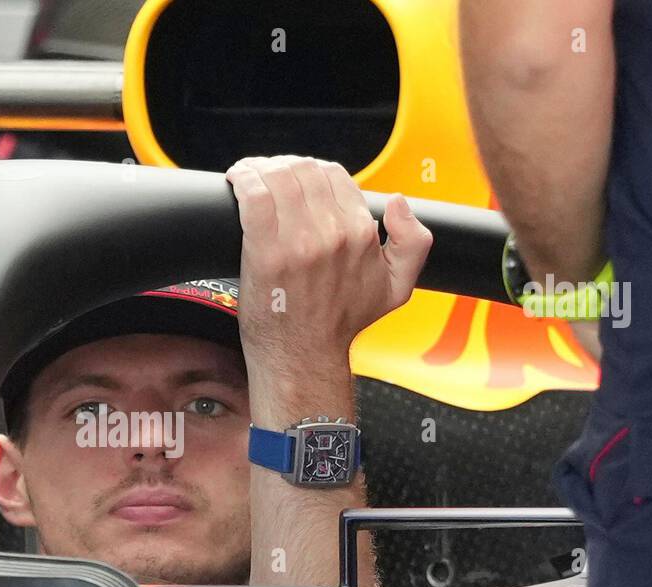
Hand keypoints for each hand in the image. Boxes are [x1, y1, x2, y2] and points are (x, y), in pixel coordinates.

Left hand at [225, 155, 431, 375]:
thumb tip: (398, 203)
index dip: (311, 171)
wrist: (303, 356)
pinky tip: (237, 181)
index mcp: (361, 233)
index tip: (295, 179)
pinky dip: (244, 180)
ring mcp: (299, 242)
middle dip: (283, 166)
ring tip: (249, 175)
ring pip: (278, 177)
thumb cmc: (339, 323)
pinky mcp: (266, 251)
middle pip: (304, 170)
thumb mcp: (396, 289)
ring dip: (260, 169)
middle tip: (268, 175)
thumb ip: (414, 243)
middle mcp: (333, 233)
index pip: (334, 175)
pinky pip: (254, 196)